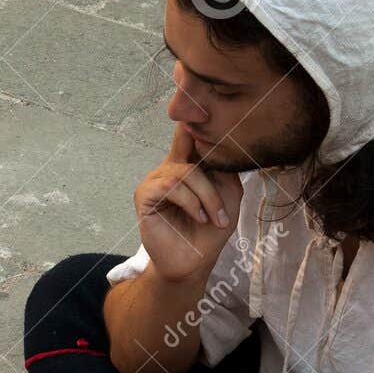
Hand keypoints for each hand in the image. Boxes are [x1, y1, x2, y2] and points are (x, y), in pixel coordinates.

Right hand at [134, 126, 243, 283]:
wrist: (193, 262)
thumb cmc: (209, 231)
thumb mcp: (229, 195)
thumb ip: (225, 168)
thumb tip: (218, 144)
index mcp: (188, 163)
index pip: (188, 132)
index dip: (196, 122)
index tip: (209, 110)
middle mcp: (169, 167)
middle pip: (191, 146)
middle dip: (213, 177)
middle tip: (223, 211)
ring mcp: (155, 180)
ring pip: (184, 172)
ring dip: (206, 196)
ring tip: (212, 218)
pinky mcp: (144, 195)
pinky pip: (170, 187)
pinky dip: (190, 202)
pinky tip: (198, 217)